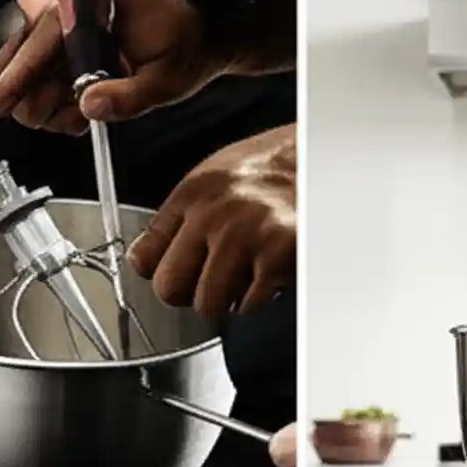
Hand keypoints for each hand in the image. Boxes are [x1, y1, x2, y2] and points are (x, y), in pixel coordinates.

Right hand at [0, 0, 238, 130]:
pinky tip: (75, 115)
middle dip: (22, 91)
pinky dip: (55, 103)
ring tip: (71, 119)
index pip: (41, 37)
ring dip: (43, 103)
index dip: (16, 73)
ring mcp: (71, 31)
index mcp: (96, 6)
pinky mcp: (73, 49)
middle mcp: (76, 12)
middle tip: (34, 118)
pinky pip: (45, 76)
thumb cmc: (187, 43)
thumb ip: (129, 95)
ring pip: (29, 69)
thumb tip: (90, 105)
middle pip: (22, 50)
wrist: (199, 38)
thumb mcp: (167, 78)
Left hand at [127, 124, 295, 315]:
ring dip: (225, 298)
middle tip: (207, 284)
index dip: (160, 272)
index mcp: (192, 194)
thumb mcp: (217, 178)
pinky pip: (249, 304)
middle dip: (188, 294)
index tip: (174, 274)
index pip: (144, 258)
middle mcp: (212, 216)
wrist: (323, 162)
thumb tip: (151, 254)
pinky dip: (258, 297)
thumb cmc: (274, 169)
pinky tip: (266, 273)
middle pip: (168, 287)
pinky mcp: (274, 259)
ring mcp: (242, 239)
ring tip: (242, 276)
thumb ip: (183, 216)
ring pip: (207, 304)